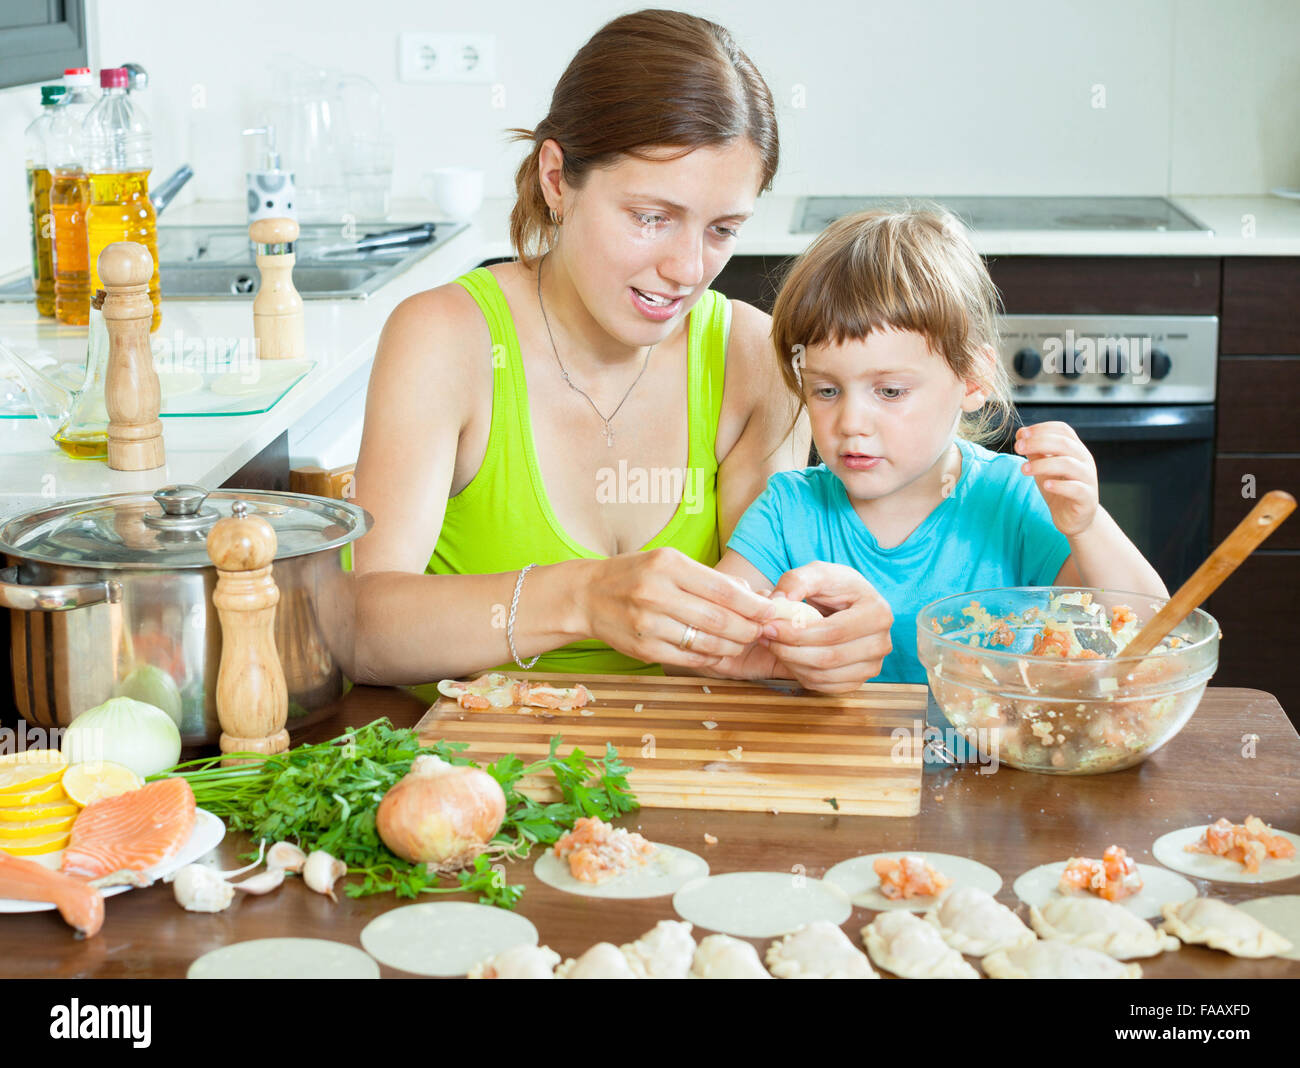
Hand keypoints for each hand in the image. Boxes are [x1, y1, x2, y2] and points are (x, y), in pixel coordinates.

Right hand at [579, 547, 777, 669]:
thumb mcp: (669, 562)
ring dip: (734, 645)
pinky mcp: (644, 649)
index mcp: (668, 565)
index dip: (754, 605)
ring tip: (743, 641)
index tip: (772, 611)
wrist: (587, 595)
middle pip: (719, 620)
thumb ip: (707, 579)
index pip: (723, 589)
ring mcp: (648, 624)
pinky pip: (689, 658)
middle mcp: (656, 593)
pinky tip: (719, 651)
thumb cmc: (636, 574)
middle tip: (763, 630)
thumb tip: (752, 596)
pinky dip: (711, 657)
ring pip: (707, 642)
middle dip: (749, 628)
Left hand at [756, 562, 892, 693]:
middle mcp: (881, 643)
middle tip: (765, 637)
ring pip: (824, 675)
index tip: (769, 626)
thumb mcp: (817, 573)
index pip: (832, 632)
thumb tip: (777, 602)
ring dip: (791, 663)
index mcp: (877, 613)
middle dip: (789, 650)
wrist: (848, 602)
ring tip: (773, 645)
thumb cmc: (834, 586)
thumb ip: (796, 581)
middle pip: (828, 658)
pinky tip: (789, 657)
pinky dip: (801, 675)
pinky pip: (825, 686)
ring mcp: (872, 666)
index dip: (797, 633)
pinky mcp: (859, 680)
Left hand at [1015, 421, 1099, 536]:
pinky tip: (1046, 485)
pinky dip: (1059, 485)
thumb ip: (1036, 453)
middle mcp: (1084, 460)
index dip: (1042, 429)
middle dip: (1038, 442)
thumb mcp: (1043, 469)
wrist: (1075, 518)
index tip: (1021, 434)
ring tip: (1023, 470)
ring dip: (1043, 464)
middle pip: (1064, 443)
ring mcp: (1088, 478)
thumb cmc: (1059, 489)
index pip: (1063, 430)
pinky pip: (1076, 488)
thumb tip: (1021, 436)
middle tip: (1018, 447)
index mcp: (1075, 449)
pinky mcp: (1087, 498)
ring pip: (1068, 464)